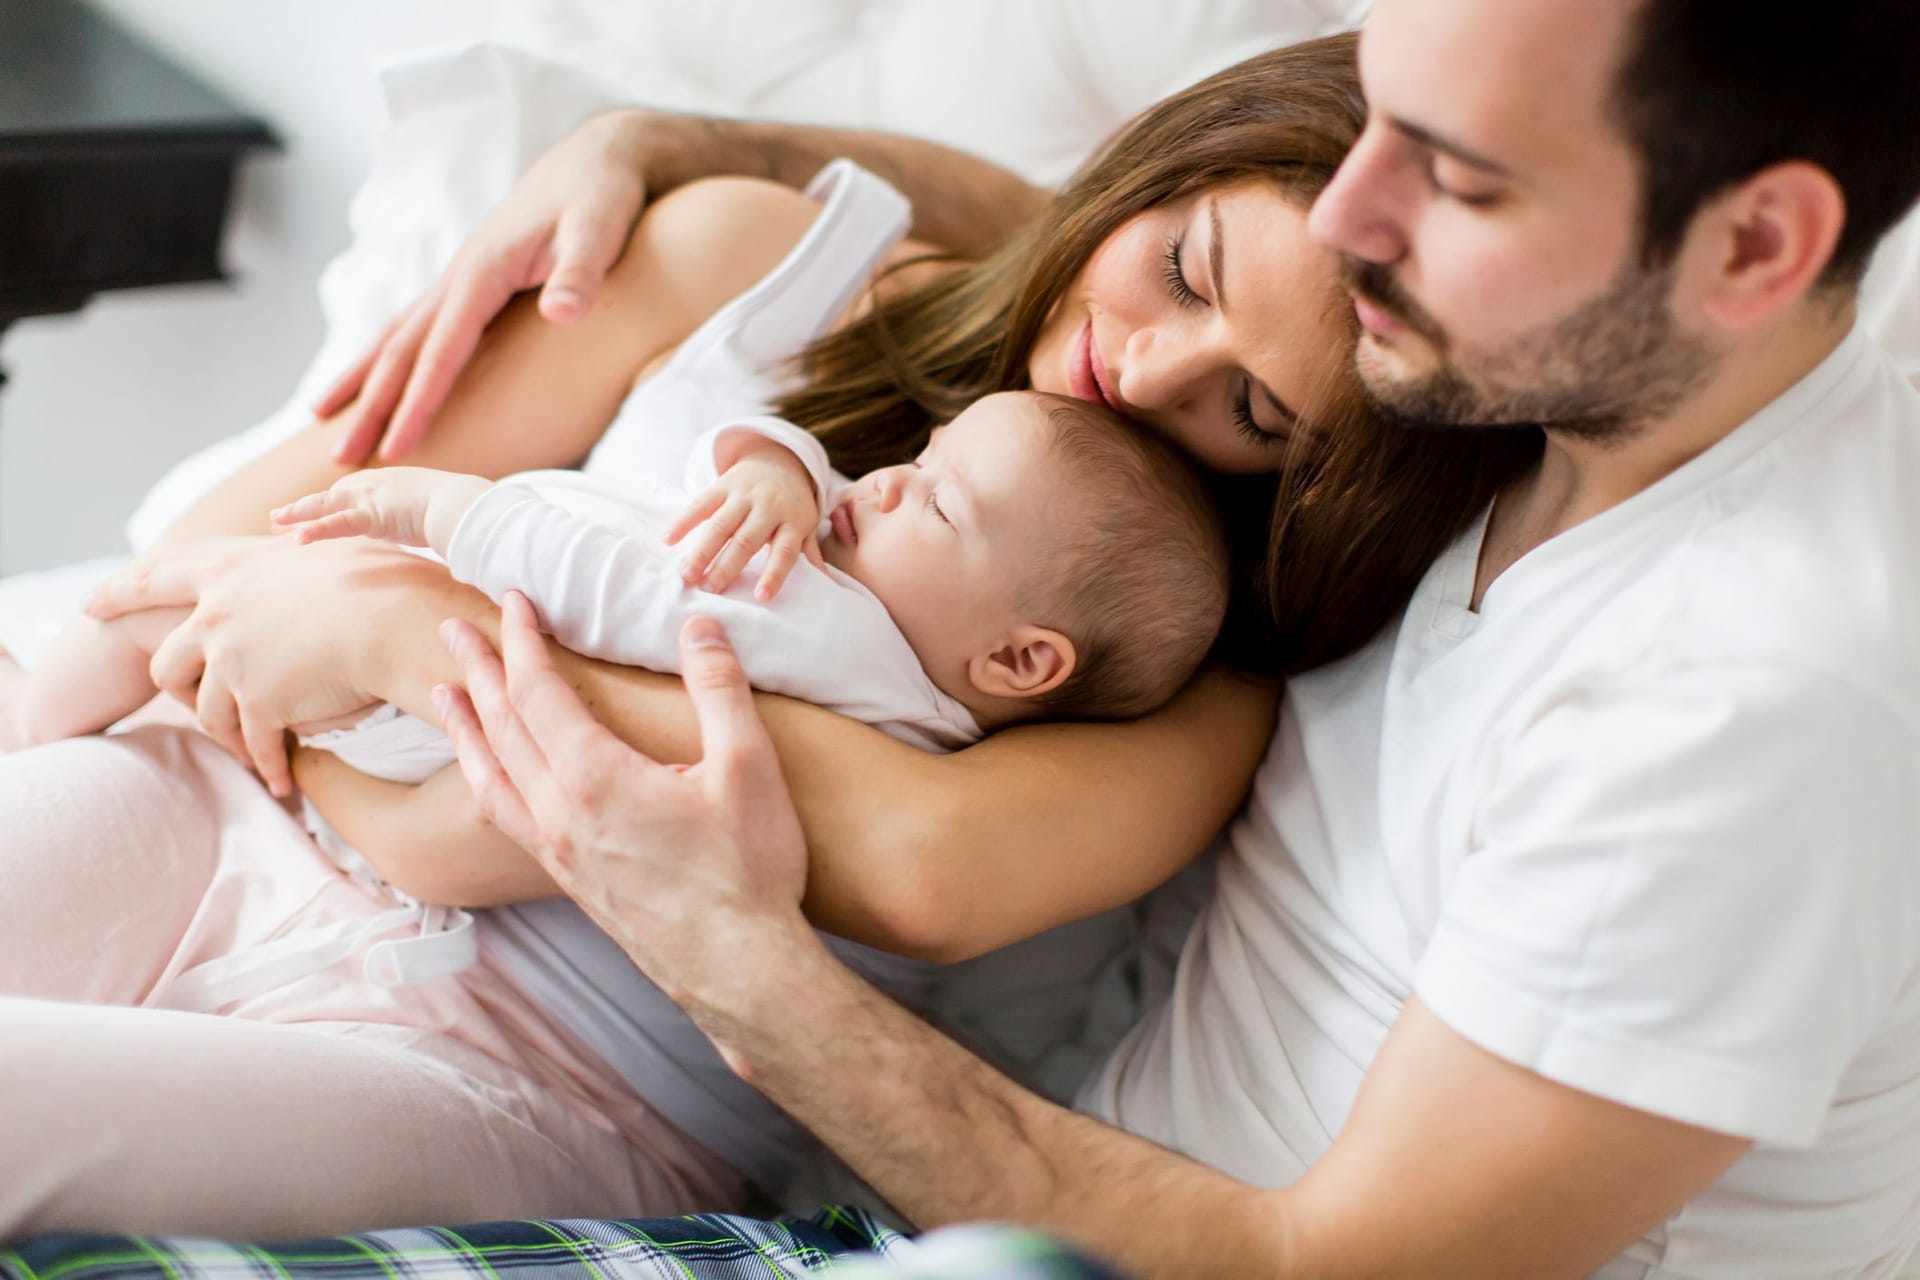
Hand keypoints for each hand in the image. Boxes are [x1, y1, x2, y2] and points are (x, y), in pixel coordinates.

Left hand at [86, 536, 398, 796]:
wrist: (394, 619)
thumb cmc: (380, 576)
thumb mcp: (325, 545)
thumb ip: (296, 546)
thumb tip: (298, 530)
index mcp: (230, 570)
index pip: (156, 579)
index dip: (120, 592)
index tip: (89, 606)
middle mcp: (218, 615)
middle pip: (169, 661)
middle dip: (176, 690)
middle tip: (183, 706)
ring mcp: (234, 661)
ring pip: (208, 711)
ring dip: (229, 736)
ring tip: (251, 753)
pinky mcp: (260, 701)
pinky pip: (255, 743)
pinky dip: (267, 764)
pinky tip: (280, 781)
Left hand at [270, 467, 490, 554]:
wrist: (469, 505)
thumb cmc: (465, 510)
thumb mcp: (442, 511)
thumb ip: (431, 520)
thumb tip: (442, 535)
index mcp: (391, 482)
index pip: (352, 493)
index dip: (329, 505)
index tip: (311, 515)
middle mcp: (377, 484)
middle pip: (332, 496)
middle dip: (305, 508)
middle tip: (280, 519)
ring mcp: (372, 496)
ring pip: (325, 506)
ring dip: (298, 514)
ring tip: (275, 524)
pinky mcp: (374, 514)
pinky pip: (338, 524)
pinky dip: (316, 530)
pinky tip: (297, 539)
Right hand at [316, 110, 653, 464]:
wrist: (598, 158)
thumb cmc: (603, 196)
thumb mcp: (601, 229)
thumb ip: (583, 272)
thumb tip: (564, 312)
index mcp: (483, 272)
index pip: (442, 351)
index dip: (419, 403)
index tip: (397, 450)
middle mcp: (458, 275)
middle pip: (401, 348)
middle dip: (370, 406)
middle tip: (338, 460)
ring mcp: (458, 277)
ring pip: (396, 335)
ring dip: (362, 381)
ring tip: (323, 420)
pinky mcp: (470, 280)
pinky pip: (417, 326)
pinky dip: (386, 356)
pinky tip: (372, 378)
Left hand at [435, 593, 810, 1010]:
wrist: (739, 968)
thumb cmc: (748, 871)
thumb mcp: (748, 767)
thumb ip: (720, 689)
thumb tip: (700, 625)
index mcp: (595, 778)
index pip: (538, 692)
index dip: (521, 641)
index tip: (512, 600)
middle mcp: (559, 813)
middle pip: (500, 728)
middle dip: (477, 671)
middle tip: (453, 629)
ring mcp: (558, 851)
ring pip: (491, 777)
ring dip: (466, 728)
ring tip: (445, 696)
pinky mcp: (569, 879)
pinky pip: (506, 816)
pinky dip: (485, 779)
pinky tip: (491, 777)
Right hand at [666, 441, 824, 599]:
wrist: (778, 460)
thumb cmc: (792, 506)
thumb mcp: (805, 526)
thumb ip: (809, 553)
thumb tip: (828, 585)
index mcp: (793, 521)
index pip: (785, 551)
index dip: (775, 574)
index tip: (762, 597)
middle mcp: (769, 507)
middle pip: (747, 540)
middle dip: (727, 565)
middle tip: (709, 589)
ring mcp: (745, 494)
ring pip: (721, 524)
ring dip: (702, 549)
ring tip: (686, 574)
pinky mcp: (724, 484)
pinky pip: (701, 502)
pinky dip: (684, 520)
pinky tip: (668, 539)